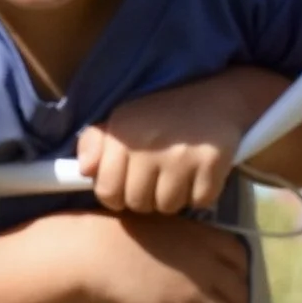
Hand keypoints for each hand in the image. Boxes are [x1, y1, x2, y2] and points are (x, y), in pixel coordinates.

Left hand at [76, 70, 269, 212]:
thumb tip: (84, 170)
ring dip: (172, 198)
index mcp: (123, 134)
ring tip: (177, 176)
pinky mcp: (212, 163)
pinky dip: (200, 194)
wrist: (216, 96)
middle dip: (145, 197)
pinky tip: (198, 175)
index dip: (115, 195)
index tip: (126, 185)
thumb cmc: (162, 112)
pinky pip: (199, 202)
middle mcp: (149, 146)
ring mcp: (182, 157)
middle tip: (156, 178)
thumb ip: (95, 143)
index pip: (107, 191)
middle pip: (138, 203)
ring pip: (168, 207)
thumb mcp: (123, 118)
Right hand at [81, 213, 250, 302]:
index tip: (229, 287)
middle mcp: (207, 269)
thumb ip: (187, 242)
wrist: (94, 255)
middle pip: (239, 295)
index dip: (239, 277)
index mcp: (206, 241)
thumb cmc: (120, 234)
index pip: (241, 261)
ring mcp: (193, 297)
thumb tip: (191, 258)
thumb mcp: (165, 227)